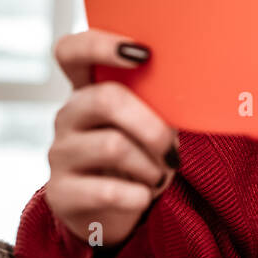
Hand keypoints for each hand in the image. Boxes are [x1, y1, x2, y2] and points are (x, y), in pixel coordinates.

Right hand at [45, 29, 178, 247]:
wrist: (114, 213)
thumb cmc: (141, 156)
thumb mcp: (151, 123)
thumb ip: (160, 100)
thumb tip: (198, 83)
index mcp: (88, 89)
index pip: (71, 50)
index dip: (100, 45)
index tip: (143, 54)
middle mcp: (68, 116)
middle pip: (105, 99)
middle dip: (151, 125)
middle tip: (171, 149)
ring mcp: (59, 153)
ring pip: (112, 146)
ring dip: (149, 165)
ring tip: (159, 177)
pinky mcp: (60, 193)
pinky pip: (105, 190)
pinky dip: (137, 195)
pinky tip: (144, 197)